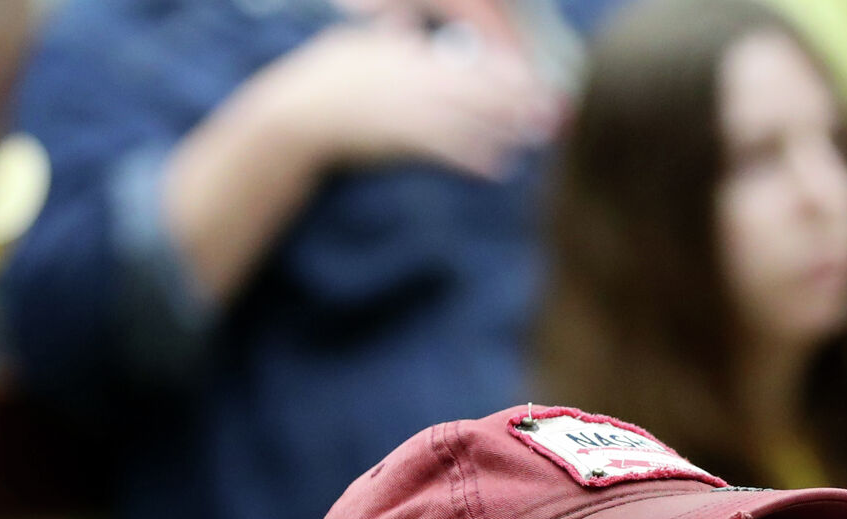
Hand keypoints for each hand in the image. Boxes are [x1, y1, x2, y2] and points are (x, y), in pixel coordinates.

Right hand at [260, 22, 558, 179]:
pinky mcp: (399, 142)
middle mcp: (414, 78)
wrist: (299, 113)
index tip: (528, 76)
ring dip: (501, 128)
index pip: (464, 59)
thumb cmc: (328, 76)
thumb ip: (392, 31)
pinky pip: (442, 151)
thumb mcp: (362, 38)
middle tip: (548, 108)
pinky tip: (497, 165)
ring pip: (465, 118)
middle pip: (474, 88)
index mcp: (408, 53)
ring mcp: (408, 110)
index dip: (500, 69)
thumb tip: (405, 25)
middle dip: (513, 99)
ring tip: (533, 135)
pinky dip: (470, 157)